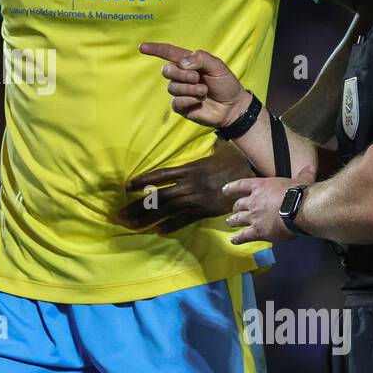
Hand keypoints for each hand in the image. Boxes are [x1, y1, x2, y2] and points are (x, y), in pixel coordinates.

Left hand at [119, 143, 253, 233]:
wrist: (251, 176)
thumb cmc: (235, 161)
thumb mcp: (219, 151)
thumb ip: (210, 148)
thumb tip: (212, 140)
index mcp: (189, 168)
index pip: (161, 175)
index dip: (143, 180)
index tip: (127, 187)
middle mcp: (188, 184)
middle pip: (158, 195)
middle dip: (137, 206)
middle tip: (121, 214)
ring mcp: (195, 198)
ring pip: (167, 209)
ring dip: (148, 217)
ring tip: (132, 225)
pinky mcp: (205, 210)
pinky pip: (184, 219)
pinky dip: (171, 226)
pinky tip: (158, 231)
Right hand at [139, 42, 250, 129]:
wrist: (232, 107)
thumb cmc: (226, 84)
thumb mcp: (218, 66)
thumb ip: (201, 58)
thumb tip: (182, 63)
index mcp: (189, 62)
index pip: (168, 53)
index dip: (155, 49)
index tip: (141, 47)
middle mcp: (181, 75)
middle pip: (167, 70)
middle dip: (182, 74)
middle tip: (197, 78)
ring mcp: (180, 91)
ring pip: (172, 87)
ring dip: (190, 89)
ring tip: (204, 92)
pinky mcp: (180, 106)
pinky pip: (176, 101)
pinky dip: (189, 100)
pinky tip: (199, 101)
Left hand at [223, 167, 314, 244]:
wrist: (300, 209)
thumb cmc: (300, 193)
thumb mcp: (302, 180)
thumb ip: (304, 174)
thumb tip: (311, 167)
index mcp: (261, 186)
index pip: (241, 185)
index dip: (231, 188)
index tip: (224, 190)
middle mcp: (253, 201)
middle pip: (239, 205)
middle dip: (235, 208)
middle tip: (234, 210)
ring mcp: (254, 217)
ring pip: (238, 219)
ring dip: (233, 221)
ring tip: (229, 223)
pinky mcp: (258, 231)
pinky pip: (244, 236)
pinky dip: (238, 238)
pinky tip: (233, 240)